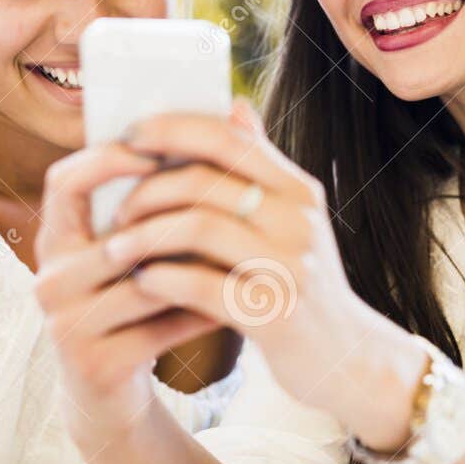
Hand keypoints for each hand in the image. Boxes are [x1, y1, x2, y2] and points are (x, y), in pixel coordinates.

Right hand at [33, 140, 220, 445]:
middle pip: (116, 238)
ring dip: (197, 271)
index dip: (108, 160)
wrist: (109, 392)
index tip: (159, 149)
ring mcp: (66, 325)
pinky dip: (201, 313)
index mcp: (56, 240)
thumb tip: (235, 114)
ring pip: (145, 285)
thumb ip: (166, 195)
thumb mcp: (136, 250)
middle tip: (231, 206)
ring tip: (245, 255)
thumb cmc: (134, 303)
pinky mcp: (93, 365)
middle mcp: (50, 279)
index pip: (64, 182)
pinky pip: (159, 330)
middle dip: (174, 224)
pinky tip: (238, 302)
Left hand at [104, 102, 419, 435]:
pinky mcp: (274, 314)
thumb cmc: (303, 284)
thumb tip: (234, 106)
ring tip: (116, 248)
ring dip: (145, 235)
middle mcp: (300, 222)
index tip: (130, 137)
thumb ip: (261, 168)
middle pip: (206, 182)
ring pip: (198, 228)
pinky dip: (162, 279)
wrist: (348, 357)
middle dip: (148, 190)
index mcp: (300, 192)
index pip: (230, 139)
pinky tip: (142, 282)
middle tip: (118, 209)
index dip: (173, 130)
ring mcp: (291, 268)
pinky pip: (201, 285)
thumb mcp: (294, 221)